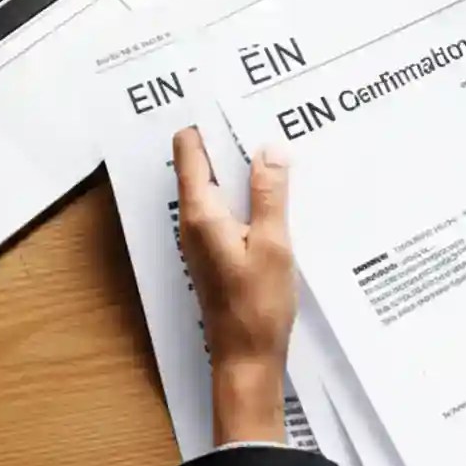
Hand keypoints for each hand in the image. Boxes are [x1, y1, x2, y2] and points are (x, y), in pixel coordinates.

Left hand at [172, 127, 295, 445]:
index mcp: (201, 214)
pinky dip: (246, 196)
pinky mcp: (216, 253)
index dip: (209, 124)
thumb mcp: (273, 244)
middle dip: (229, 142)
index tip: (235, 106)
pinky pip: (227, 210)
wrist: (246, 359)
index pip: (188, 151)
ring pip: (217, 187)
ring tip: (276, 153)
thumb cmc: (258, 307)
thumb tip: (269, 149)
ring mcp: (202, 238)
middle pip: (202, 165)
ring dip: (242, 170)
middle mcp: (193, 222)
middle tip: (264, 121)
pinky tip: (276, 197)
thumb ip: (270, 194)